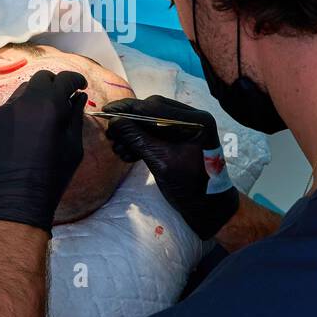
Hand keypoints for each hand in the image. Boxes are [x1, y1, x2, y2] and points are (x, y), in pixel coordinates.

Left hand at [0, 69, 88, 231]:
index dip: (75, 80)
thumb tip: (78, 98)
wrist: (12, 200)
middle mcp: (22, 101)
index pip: (64, 78)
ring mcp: (0, 111)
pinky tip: (16, 139)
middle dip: (52, 85)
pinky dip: (13, 118)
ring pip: (19, 95)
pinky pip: (3, 112)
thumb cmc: (50, 178)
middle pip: (39, 79)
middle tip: (58, 100)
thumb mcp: (73, 148)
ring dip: (32, 102)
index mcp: (49, 105)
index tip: (79, 87)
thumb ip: (75, 117)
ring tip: (36, 124)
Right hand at [102, 96, 239, 239]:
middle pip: (151, 112)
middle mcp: (191, 119)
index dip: (129, 109)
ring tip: (116, 148)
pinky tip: (126, 153)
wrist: (209, 209)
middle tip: (109, 133)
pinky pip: (154, 135)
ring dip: (132, 135)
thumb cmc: (192, 188)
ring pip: (150, 124)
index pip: (156, 107)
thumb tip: (114, 122)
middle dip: (129, 123)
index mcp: (196, 120)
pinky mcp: (178, 141)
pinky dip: (140, 142)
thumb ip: (138, 140)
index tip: (108, 111)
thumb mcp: (162, 163)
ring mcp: (185, 130)